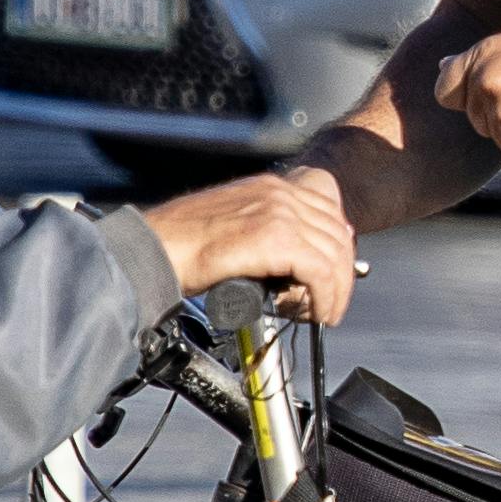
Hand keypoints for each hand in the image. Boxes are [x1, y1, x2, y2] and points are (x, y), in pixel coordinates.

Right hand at [141, 162, 359, 328]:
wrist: (159, 249)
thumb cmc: (185, 246)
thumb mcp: (236, 227)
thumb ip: (267, 233)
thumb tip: (296, 262)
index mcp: (271, 187)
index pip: (329, 210)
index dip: (339, 248)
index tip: (335, 275)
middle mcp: (279, 193)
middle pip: (337, 233)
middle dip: (342, 274)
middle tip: (332, 303)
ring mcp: (280, 212)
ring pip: (335, 254)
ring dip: (336, 291)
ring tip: (324, 314)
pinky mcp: (276, 237)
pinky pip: (320, 271)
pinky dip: (325, 297)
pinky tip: (318, 313)